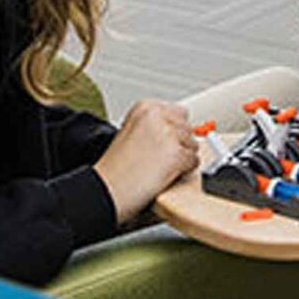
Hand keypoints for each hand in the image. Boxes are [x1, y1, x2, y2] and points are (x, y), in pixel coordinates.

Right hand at [91, 99, 198, 223]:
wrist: (105, 191)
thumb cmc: (114, 169)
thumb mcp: (130, 132)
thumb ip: (155, 125)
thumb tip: (180, 128)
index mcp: (145, 107)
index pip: (179, 113)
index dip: (172, 132)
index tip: (160, 144)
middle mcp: (157, 116)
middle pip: (188, 128)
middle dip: (179, 145)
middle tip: (158, 159)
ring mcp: (168, 134)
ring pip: (193, 145)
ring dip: (182, 159)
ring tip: (158, 168)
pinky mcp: (176, 155)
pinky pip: (194, 162)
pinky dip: (183, 172)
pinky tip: (164, 176)